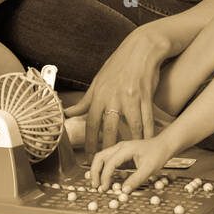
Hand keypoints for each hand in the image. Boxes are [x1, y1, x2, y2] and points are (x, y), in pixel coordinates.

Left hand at [64, 25, 168, 153]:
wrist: (141, 49)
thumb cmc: (118, 65)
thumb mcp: (97, 81)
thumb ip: (84, 101)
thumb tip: (67, 112)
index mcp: (99, 94)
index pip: (91, 123)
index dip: (90, 142)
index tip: (90, 156)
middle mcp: (113, 97)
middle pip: (109, 129)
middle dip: (107, 148)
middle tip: (108, 163)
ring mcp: (130, 97)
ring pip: (129, 127)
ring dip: (129, 144)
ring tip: (127, 158)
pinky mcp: (146, 97)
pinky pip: (147, 120)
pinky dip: (147, 133)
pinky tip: (146, 143)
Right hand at [88, 133, 175, 193]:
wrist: (164, 145)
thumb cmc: (158, 154)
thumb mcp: (149, 169)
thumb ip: (136, 180)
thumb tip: (124, 191)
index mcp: (125, 149)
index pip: (110, 163)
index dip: (105, 176)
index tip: (105, 188)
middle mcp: (120, 147)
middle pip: (100, 157)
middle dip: (95, 172)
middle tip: (95, 186)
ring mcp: (120, 150)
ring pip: (102, 158)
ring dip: (97, 170)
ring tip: (97, 184)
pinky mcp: (121, 154)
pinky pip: (108, 161)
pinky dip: (104, 170)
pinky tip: (105, 179)